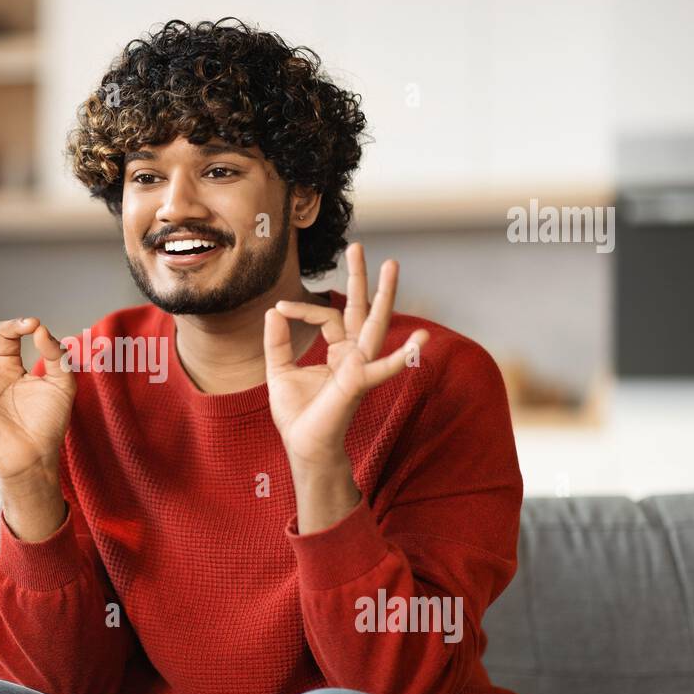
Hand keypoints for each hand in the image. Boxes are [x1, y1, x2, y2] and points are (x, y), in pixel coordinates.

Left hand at [264, 242, 428, 474]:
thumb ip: (277, 341)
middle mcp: (355, 356)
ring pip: (376, 326)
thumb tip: (272, 310)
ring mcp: (360, 368)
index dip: (302, 310)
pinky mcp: (359, 384)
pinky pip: (382, 368)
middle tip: (358, 246)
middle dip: (362, 278)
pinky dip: (402, 357)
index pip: (328, 317)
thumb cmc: (298, 415)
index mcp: (340, 352)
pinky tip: (421, 341)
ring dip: (385, 296)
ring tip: (393, 266)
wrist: (303, 447)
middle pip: (362, 310)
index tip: (280, 308)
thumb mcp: (279, 370)